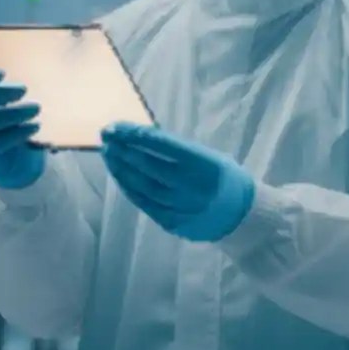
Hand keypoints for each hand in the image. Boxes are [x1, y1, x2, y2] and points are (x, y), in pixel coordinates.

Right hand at [0, 68, 45, 189]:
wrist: (15, 164)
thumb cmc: (14, 128)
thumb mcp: (13, 108)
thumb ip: (13, 95)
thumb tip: (30, 80)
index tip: (3, 73)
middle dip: (0, 94)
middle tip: (24, 89)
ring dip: (12, 114)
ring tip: (35, 109)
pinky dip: (16, 134)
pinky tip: (34, 127)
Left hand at [100, 122, 254, 241]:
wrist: (243, 216)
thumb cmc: (224, 178)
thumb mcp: (209, 156)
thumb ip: (178, 150)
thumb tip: (141, 139)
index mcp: (203, 163)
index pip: (160, 144)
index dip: (134, 135)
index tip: (115, 127)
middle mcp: (190, 186)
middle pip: (147, 165)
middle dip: (123, 150)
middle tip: (105, 137)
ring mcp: (180, 207)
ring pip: (142, 186)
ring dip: (121, 169)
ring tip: (109, 155)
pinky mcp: (172, 223)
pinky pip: (144, 204)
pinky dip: (129, 189)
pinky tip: (120, 176)